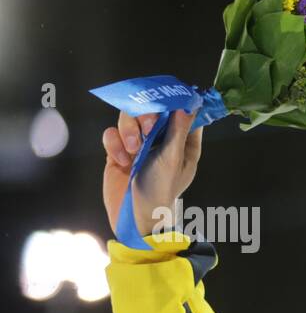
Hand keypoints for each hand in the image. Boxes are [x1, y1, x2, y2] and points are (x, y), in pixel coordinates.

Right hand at [102, 107, 203, 240]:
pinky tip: (121, 160)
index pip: (182, 113)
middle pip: (151, 109)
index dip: (175, 102)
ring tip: (133, 150)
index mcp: (183, 143)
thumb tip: (187, 105)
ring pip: (128, 118)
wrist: (135, 214)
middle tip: (147, 127)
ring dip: (128, 130)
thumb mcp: (172, 159)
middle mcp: (161, 140)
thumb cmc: (161, 190)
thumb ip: (177, 131)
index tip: (167, 98)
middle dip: (146, 115)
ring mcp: (139, 144)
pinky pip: (111, 134)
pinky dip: (114, 144)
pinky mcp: (118, 151)